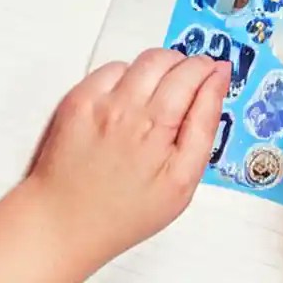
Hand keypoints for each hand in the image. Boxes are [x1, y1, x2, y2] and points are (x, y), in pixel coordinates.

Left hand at [24, 50, 230, 273]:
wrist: (65, 222)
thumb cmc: (125, 211)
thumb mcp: (182, 182)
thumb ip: (204, 126)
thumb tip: (217, 82)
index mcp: (158, 129)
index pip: (194, 75)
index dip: (210, 70)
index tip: (216, 73)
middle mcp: (128, 109)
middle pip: (169, 60)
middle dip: (188, 66)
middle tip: (191, 85)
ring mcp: (100, 102)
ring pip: (143, 61)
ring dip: (160, 68)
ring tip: (160, 96)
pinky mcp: (77, 99)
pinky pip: (112, 68)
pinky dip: (128, 76)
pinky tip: (129, 101)